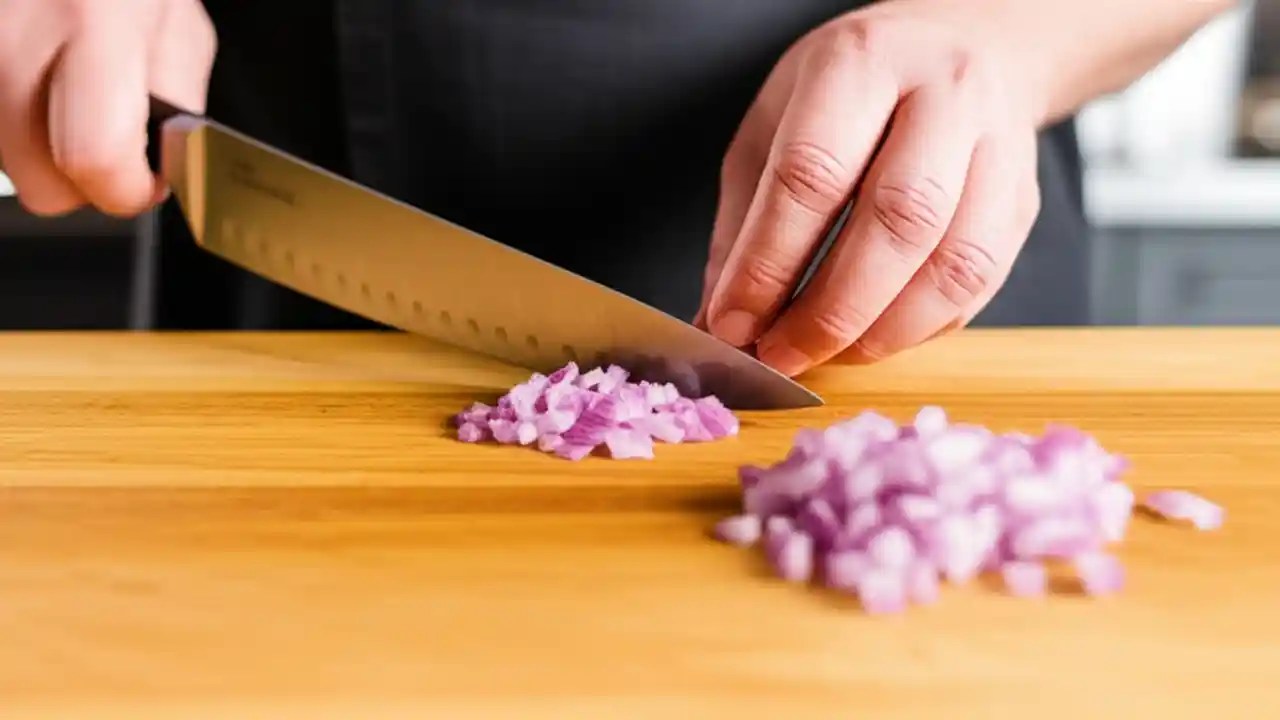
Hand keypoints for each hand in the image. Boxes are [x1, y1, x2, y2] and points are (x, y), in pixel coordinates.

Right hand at [0, 0, 215, 217]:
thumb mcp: (176, 22)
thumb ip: (176, 101)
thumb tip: (161, 171)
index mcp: (93, 22)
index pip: (96, 157)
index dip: (126, 190)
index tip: (142, 183)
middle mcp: (13, 34)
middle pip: (41, 184)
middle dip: (83, 181)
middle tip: (105, 143)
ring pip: (5, 160)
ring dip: (40, 148)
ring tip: (65, 92)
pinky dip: (10, 115)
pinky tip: (35, 75)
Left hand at [696, 0, 1041, 375]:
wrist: (967, 43)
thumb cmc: (854, 89)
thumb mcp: (774, 124)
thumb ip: (743, 223)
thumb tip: (722, 321)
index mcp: (862, 63)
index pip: (813, 174)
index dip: (768, 262)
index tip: (734, 322)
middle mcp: (945, 95)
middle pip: (898, 220)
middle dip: (830, 310)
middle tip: (780, 356)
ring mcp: (999, 148)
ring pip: (954, 263)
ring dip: (882, 331)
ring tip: (825, 355)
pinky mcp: (1024, 200)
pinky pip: (979, 284)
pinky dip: (920, 329)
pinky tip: (873, 338)